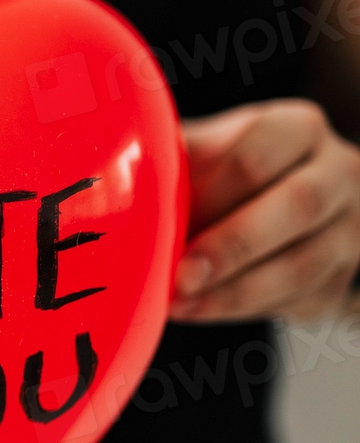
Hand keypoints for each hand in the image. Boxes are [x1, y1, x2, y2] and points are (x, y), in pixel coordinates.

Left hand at [171, 100, 359, 322]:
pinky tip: (199, 311)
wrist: (311, 215)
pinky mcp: (341, 282)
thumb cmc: (245, 176)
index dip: (212, 190)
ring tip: (180, 304)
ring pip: (301, 264)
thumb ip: (177, 154)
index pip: (258, 154)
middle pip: (294, 206)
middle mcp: (336, 175)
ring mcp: (348, 231)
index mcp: (297, 130)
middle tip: (180, 275)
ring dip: (234, 290)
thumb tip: (107, 166)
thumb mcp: (219, 148)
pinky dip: (240, 309)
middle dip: (232, 245)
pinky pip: (296, 301)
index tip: (167, 218)